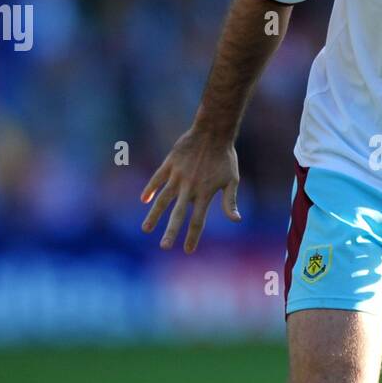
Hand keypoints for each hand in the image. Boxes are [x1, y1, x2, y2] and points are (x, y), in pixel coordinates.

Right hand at [141, 127, 240, 253]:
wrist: (213, 132)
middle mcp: (189, 187)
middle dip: (171, 232)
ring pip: (163, 199)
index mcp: (205, 193)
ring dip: (154, 215)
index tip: (188, 250)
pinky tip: (144, 199)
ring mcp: (177, 176)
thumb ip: (230, 202)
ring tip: (146, 229)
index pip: (198, 220)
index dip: (192, 236)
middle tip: (164, 247)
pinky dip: (150, 189)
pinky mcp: (169, 164)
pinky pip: (157, 179)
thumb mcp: (232, 180)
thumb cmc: (225, 158)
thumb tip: (237, 221)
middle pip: (178, 214)